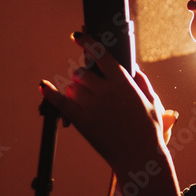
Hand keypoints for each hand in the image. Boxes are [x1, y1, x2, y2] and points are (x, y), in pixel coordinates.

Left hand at [40, 32, 177, 171]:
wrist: (140, 158)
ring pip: (73, 88)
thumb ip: (143, 83)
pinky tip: (43, 85)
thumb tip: (136, 71)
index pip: (101, 54)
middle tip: (89, 84)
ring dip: (76, 89)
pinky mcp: (82, 122)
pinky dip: (50, 93)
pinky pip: (61, 103)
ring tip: (87, 99)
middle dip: (84, 76)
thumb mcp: (153, 103)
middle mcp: (106, 91)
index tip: (77, 37)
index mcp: (124, 83)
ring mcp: (92, 106)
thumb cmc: (149, 132)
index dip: (87, 42)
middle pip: (83, 73)